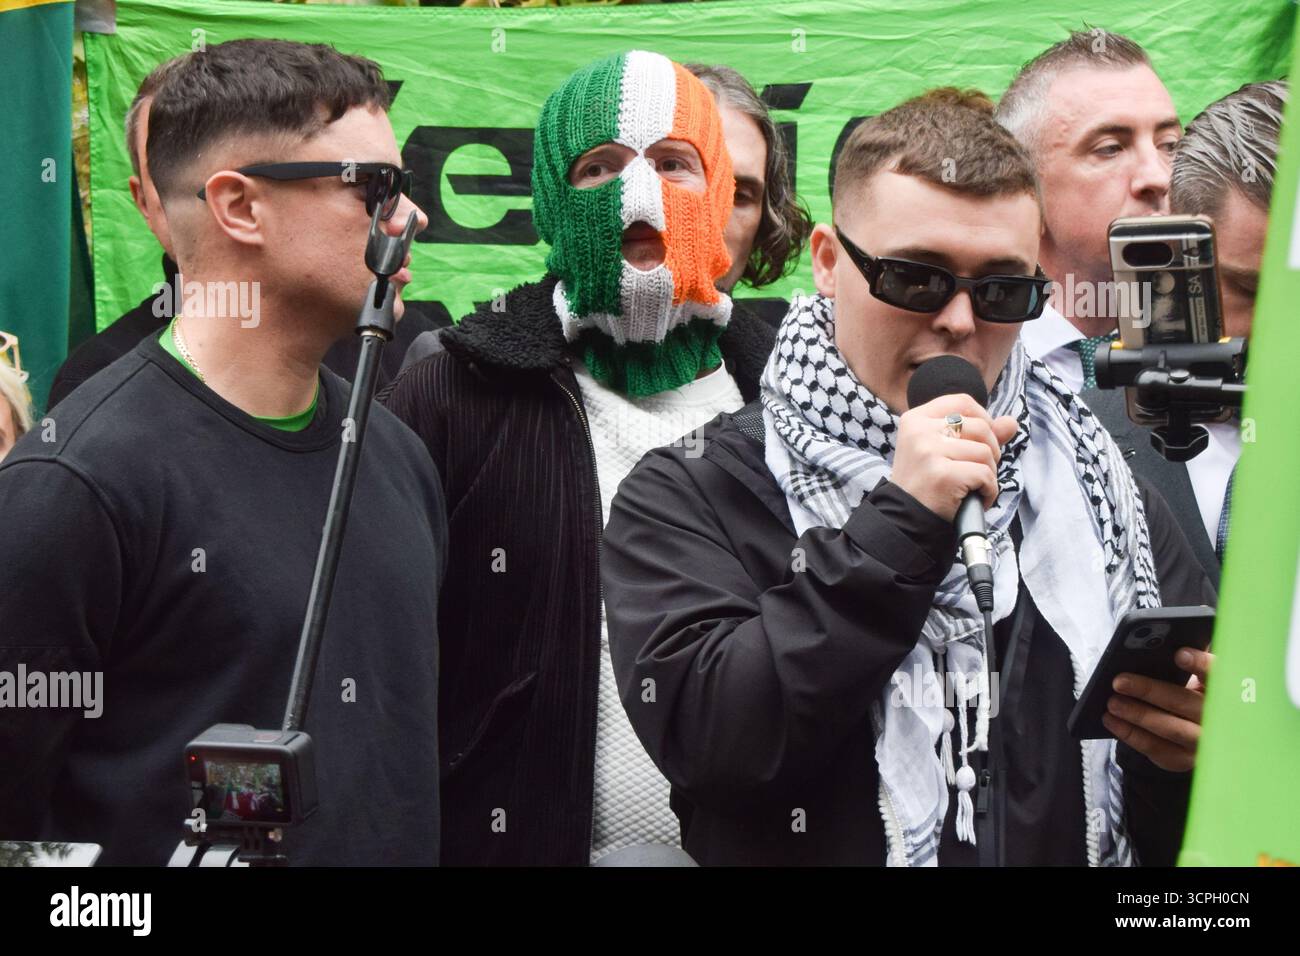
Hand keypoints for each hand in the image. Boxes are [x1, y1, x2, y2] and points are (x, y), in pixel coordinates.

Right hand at [889, 394, 1019, 521]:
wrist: (906, 519)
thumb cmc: (926, 484)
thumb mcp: (944, 450)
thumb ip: (977, 434)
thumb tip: (1011, 422)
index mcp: (916, 419)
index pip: (962, 402)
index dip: (983, 418)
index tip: (982, 440)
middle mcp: (920, 431)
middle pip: (981, 427)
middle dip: (991, 451)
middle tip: (977, 470)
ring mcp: (929, 451)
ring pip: (986, 452)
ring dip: (989, 474)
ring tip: (973, 487)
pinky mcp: (942, 474)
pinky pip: (985, 475)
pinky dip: (988, 491)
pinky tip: (975, 499)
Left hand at [1102, 647, 1212, 772]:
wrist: (1201, 733)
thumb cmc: (1192, 695)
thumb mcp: (1195, 681)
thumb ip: (1183, 668)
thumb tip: (1149, 650)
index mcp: (1225, 690)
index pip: (1219, 674)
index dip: (1201, 664)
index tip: (1179, 654)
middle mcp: (1220, 719)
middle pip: (1184, 703)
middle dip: (1149, 691)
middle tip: (1119, 682)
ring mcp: (1204, 742)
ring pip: (1170, 729)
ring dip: (1137, 715)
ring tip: (1112, 703)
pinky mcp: (1187, 760)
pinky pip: (1157, 749)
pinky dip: (1131, 735)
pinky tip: (1112, 722)